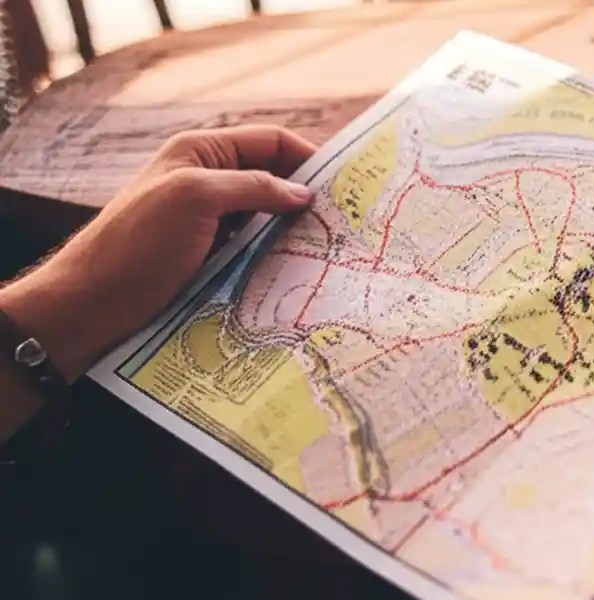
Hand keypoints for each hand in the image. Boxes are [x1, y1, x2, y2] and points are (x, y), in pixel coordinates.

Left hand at [0, 125, 316, 377]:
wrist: (91, 305)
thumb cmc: (136, 246)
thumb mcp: (195, 199)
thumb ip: (252, 187)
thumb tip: (304, 193)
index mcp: (201, 153)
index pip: (270, 142)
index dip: (308, 157)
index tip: (344, 186)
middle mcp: (207, 182)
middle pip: (273, 179)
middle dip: (306, 197)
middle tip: (344, 222)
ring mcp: (209, 221)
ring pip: (267, 217)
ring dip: (293, 231)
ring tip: (327, 250)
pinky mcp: (209, 257)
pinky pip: (254, 248)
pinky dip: (276, 255)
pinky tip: (296, 271)